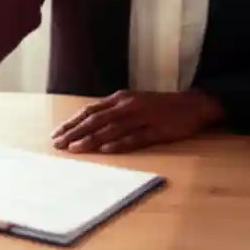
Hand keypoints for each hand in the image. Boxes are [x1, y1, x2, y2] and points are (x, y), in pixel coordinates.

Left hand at [50, 90, 223, 153]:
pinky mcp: (157, 130)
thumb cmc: (158, 106)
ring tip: (75, 149)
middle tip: (59, 144)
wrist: (193, 104)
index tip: (57, 134)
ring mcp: (142, 118)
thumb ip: (112, 111)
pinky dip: (119, 144)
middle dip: (75, 132)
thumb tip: (88, 123)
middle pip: (96, 120)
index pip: (90, 111)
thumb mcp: (133, 102)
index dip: (72, 123)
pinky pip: (135, 138)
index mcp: (120, 99)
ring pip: (111, 129)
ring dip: (91, 139)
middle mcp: (128, 106)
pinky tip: (105, 150)